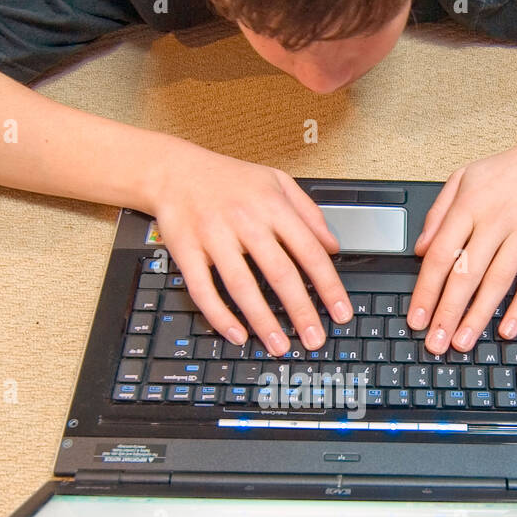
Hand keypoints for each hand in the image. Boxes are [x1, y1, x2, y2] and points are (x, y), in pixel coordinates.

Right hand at [148, 143, 351, 354]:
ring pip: (242, 285)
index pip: (309, 251)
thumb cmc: (229, 178)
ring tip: (279, 346)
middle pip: (279, 273)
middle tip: (314, 340)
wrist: (175, 170)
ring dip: (262, 321)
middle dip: (301, 311)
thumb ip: (309, 213)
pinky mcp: (186, 249)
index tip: (341, 312)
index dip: (329, 286)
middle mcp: (245, 221)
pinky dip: (219, 315)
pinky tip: (236, 334)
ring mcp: (213, 236)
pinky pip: (203, 289)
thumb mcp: (277, 182)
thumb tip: (334, 246)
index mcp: (272, 205)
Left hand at [410, 137, 516, 354]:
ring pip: (497, 282)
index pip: (441, 256)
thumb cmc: (508, 171)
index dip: (426, 291)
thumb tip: (419, 250)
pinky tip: (506, 329)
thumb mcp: (464, 178)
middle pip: (466, 275)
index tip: (416, 319)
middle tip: (435, 343)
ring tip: (462, 342)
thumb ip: (438, 214)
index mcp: (469, 205)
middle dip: (447, 313)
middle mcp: (496, 220)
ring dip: (478, 317)